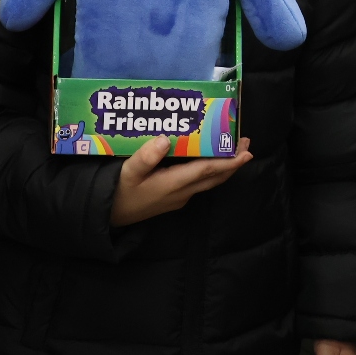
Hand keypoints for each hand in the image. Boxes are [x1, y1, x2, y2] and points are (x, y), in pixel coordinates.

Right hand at [109, 136, 251, 226]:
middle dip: (233, 161)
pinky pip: (199, 182)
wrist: (108, 215)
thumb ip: (145, 157)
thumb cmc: (118, 191)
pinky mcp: (174, 198)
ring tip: (233, 147)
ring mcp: (180, 197)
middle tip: (245, 142)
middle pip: (215, 176)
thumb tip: (165, 139)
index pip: (208, 170)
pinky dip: (210, 169)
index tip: (247, 152)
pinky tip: (208, 158)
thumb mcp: (127, 172)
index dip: (229, 162)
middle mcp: (182, 192)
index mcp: (173, 184)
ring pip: (209, 180)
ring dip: (224, 166)